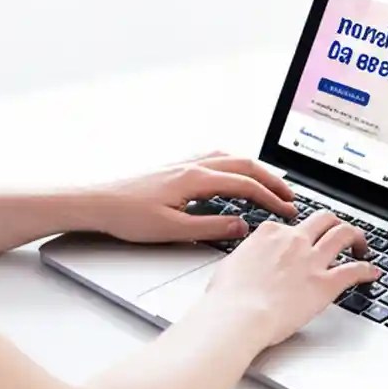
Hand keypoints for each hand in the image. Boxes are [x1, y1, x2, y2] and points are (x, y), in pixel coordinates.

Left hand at [87, 152, 296, 243]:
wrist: (98, 202)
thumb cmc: (128, 217)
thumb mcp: (173, 230)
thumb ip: (211, 227)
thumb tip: (242, 225)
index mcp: (196, 179)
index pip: (245, 184)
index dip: (271, 197)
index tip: (287, 210)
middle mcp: (193, 165)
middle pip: (244, 165)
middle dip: (271, 180)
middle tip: (289, 196)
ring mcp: (184, 163)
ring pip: (231, 158)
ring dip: (254, 170)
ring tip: (269, 185)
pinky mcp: (176, 167)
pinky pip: (215, 158)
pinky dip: (235, 165)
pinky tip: (233, 174)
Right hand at [204, 211, 379, 347]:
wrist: (239, 315)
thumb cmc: (228, 297)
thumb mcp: (230, 266)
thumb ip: (245, 259)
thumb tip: (246, 264)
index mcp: (269, 233)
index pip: (290, 225)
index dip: (298, 234)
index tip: (300, 242)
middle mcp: (294, 240)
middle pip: (323, 219)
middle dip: (333, 224)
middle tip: (337, 232)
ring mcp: (312, 259)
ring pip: (344, 234)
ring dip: (356, 237)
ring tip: (361, 245)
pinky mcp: (326, 283)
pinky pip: (355, 270)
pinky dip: (367, 270)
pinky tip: (372, 273)